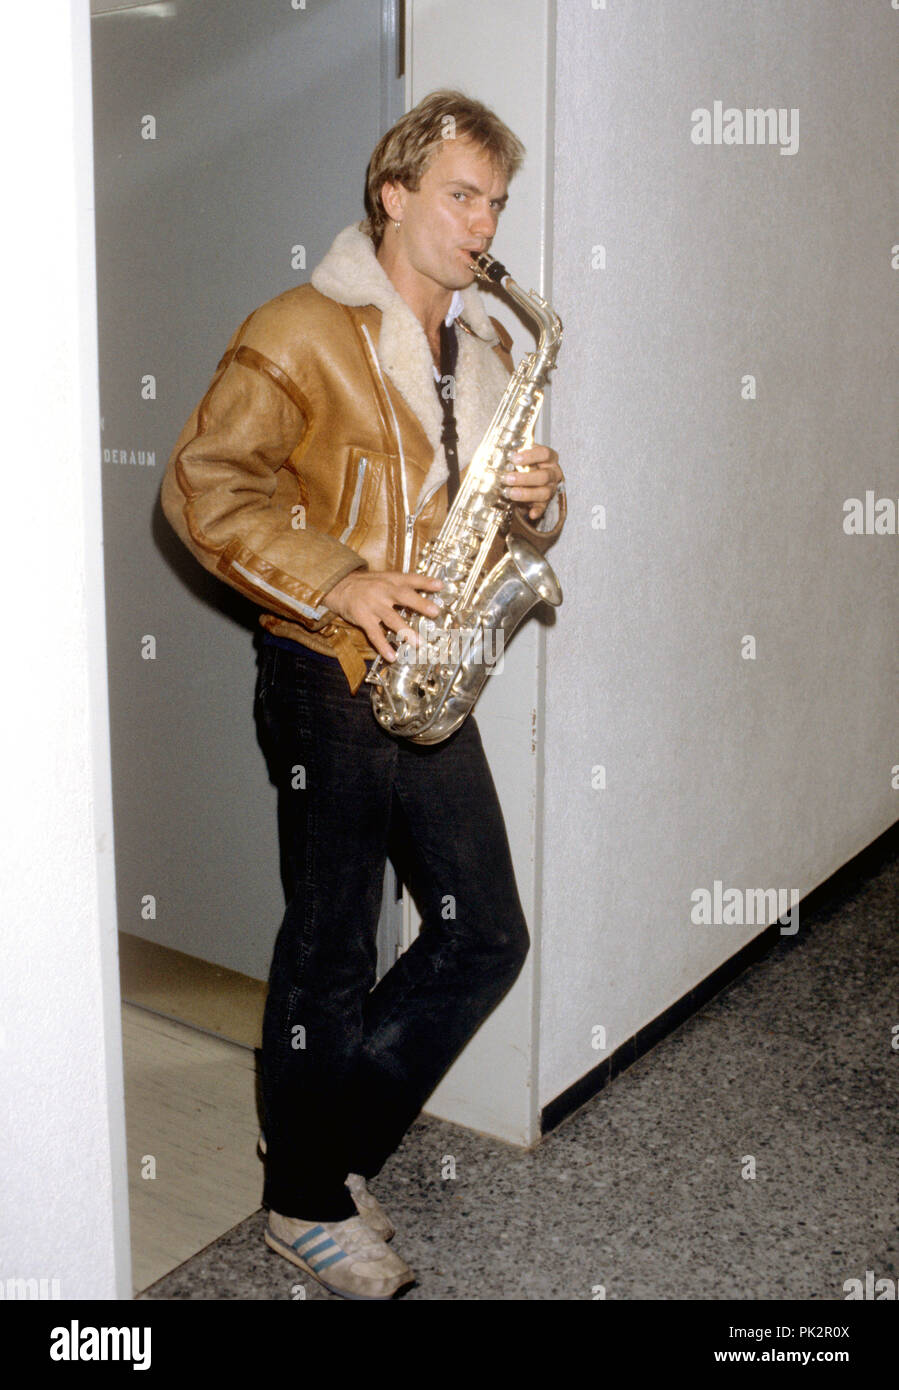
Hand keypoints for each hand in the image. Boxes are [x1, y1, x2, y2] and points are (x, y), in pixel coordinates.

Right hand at [323, 569, 444, 661]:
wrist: (339, 586)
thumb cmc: (367, 584)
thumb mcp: (385, 579)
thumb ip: (404, 585)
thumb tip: (430, 589)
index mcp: (391, 580)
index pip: (410, 579)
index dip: (425, 582)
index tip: (440, 586)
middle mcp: (384, 591)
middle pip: (403, 596)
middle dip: (420, 604)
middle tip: (435, 612)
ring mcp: (373, 605)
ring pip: (391, 618)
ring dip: (405, 631)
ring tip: (418, 643)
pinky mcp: (363, 618)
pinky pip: (374, 634)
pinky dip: (383, 646)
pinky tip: (392, 656)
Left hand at [500, 445, 563, 521]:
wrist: (530, 477)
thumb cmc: (527, 464)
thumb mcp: (523, 456)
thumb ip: (516, 455)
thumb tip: (503, 456)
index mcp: (550, 458)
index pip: (544, 454)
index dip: (530, 456)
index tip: (514, 459)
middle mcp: (553, 473)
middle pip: (544, 475)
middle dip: (524, 478)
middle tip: (507, 479)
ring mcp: (551, 488)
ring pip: (544, 492)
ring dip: (526, 493)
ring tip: (510, 493)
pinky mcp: (546, 502)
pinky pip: (543, 508)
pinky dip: (537, 511)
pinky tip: (530, 514)